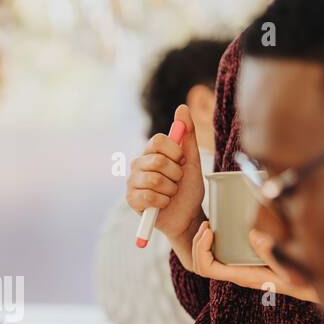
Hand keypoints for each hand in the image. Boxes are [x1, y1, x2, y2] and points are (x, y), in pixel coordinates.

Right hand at [126, 103, 205, 243]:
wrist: (187, 216)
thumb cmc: (188, 189)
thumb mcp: (192, 161)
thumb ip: (188, 135)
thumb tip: (182, 107)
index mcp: (151, 152)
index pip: (157, 140)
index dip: (174, 151)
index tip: (182, 161)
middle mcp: (139, 164)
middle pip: (157, 160)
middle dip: (175, 174)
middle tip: (177, 181)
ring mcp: (133, 182)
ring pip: (155, 180)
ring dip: (170, 190)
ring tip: (171, 194)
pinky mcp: (131, 199)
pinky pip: (148, 196)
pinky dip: (162, 202)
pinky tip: (163, 204)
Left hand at [190, 221, 319, 302]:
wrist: (310, 286)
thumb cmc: (300, 278)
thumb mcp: (288, 266)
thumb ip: (272, 253)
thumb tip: (253, 234)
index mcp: (242, 275)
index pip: (208, 268)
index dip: (202, 249)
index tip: (210, 230)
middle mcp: (236, 274)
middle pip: (202, 265)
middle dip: (197, 243)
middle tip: (206, 224)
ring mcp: (239, 269)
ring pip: (208, 260)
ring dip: (203, 243)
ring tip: (209, 224)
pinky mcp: (244, 262)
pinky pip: (220, 254)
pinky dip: (214, 242)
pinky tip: (222, 227)